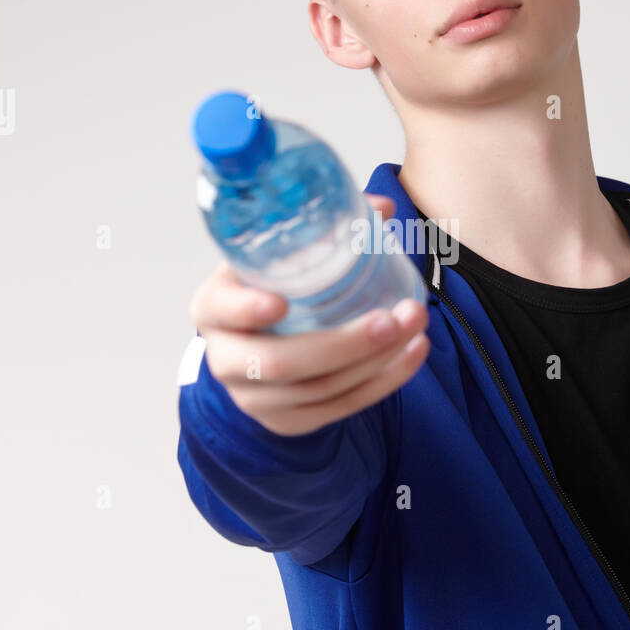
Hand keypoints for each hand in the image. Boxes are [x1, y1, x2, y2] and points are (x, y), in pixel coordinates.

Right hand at [188, 194, 430, 434]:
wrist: (256, 347)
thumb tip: (381, 207)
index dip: (246, 310)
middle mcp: (226, 359)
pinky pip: (341, 408)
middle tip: (392, 318)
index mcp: (213, 307)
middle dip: (344, 344)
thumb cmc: (269, 289)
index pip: (221, 310)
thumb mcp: (278, 258)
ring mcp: (256, 398)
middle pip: (281, 363)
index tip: (280, 301)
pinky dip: (384, 382)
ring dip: (377, 361)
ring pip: (320, 389)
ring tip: (416, 325)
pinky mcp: (289, 422)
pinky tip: (414, 353)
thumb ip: (323, 229)